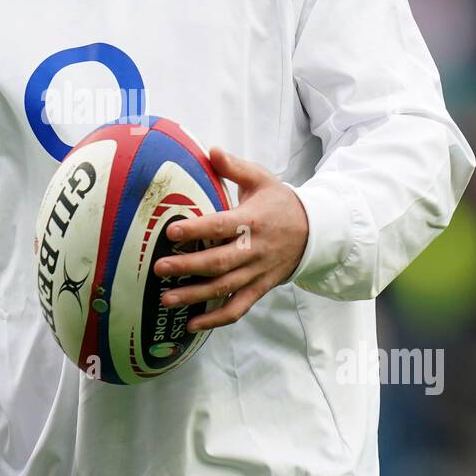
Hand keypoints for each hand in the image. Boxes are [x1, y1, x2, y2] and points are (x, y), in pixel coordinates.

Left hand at [153, 147, 309, 330]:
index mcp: (253, 220)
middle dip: (188, 267)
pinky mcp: (260, 288)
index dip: (197, 230)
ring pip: (225, 289)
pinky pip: (238, 308)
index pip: (221, 226)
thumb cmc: (281, 203)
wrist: (316, 232)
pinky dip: (216, 320)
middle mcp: (255, 250)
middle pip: (220, 262)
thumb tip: (210, 149)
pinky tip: (191, 325)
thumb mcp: (262, 179)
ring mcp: (258, 273)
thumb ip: (234, 167)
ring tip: (165, 299)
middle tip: (159, 267)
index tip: (172, 231)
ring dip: (195, 296)